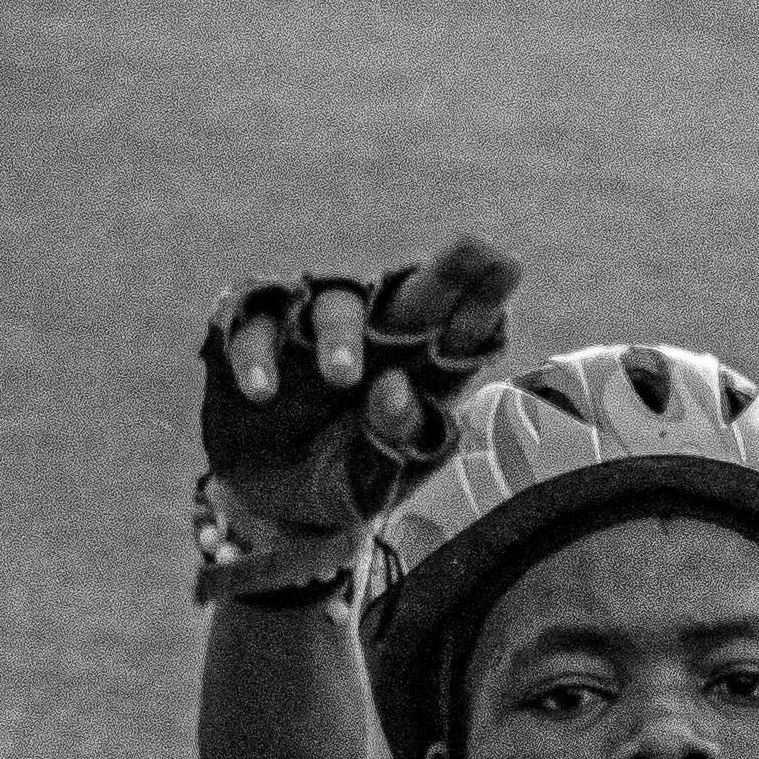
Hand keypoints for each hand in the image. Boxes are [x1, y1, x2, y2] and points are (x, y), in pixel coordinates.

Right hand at [199, 238, 521, 567]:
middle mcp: (374, 338)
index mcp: (419, 370)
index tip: (506, 265)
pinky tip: (262, 392)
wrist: (269, 508)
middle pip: (412, 295)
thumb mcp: (374, 481)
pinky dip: (258, 354)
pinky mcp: (253, 340)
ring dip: (340, 333)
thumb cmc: (341, 483)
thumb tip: (396, 388)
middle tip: (474, 250)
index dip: (482, 297)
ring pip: (333, 303)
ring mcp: (311, 332)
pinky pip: (254, 326)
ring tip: (343, 376)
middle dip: (447, 273)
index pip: (461, 328)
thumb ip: (393, 441)